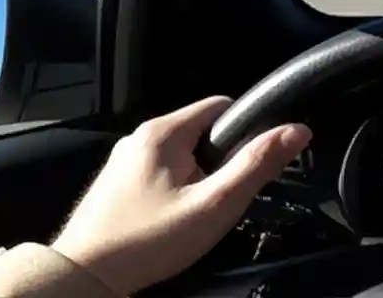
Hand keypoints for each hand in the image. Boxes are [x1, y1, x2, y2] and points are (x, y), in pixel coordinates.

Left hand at [51, 96, 310, 295]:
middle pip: (200, 133)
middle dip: (218, 163)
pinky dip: (172, 192)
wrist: (86, 276)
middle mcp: (139, 137)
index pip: (221, 106)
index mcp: (163, 131)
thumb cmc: (149, 241)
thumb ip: (256, 166)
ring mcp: (123, 161)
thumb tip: (297, 131)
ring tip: (194, 215)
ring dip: (195, 180)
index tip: (248, 166)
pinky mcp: (115, 185)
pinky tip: (170, 222)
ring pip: (179, 157)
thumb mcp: (214, 205)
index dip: (245, 130)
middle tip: (219, 201)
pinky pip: (158, 175)